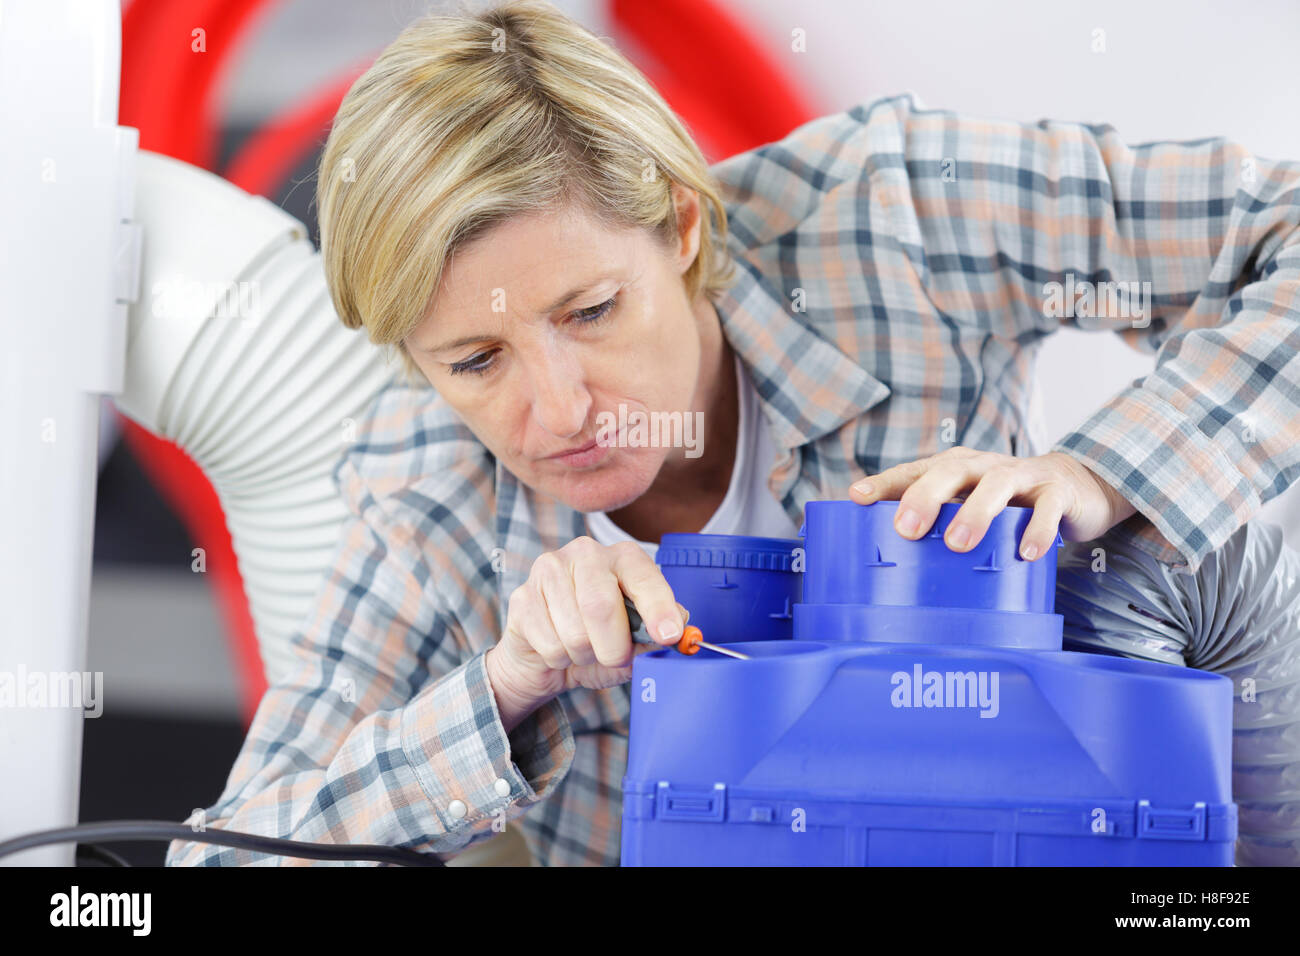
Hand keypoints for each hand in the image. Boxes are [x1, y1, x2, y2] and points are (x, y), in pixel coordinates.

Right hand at [485, 537, 688, 731]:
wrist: (545, 656)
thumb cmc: (598, 641)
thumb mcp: (634, 641)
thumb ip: (655, 635)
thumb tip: (677, 631)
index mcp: (623, 557)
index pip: (643, 577)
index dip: (658, 608)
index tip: (669, 635)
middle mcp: (585, 553)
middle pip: (601, 606)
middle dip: (614, 648)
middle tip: (616, 657)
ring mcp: (548, 570)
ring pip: (575, 633)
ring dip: (584, 656)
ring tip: (583, 650)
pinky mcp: (522, 596)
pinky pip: (550, 645)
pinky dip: (560, 660)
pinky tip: (558, 648)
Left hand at [848, 447, 1136, 560]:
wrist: (1076, 486)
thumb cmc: (1007, 501)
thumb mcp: (968, 505)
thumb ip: (936, 524)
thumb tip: (887, 556)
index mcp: (956, 468)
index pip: (915, 470)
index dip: (886, 482)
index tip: (856, 497)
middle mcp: (984, 466)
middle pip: (951, 470)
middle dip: (926, 497)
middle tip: (904, 529)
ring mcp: (1022, 476)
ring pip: (997, 485)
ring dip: (975, 513)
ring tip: (957, 544)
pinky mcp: (1057, 492)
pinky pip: (1047, 508)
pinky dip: (1037, 530)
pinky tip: (1024, 553)